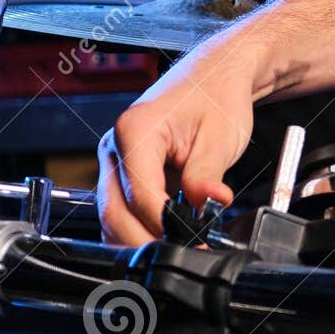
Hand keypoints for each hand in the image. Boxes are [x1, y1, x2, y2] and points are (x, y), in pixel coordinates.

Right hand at [96, 27, 269, 244]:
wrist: (215, 76)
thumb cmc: (216, 95)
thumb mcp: (221, 136)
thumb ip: (207, 175)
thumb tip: (207, 207)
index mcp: (135, 130)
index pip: (139, 195)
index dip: (164, 226)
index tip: (193, 243)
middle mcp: (116, 146)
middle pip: (115, 211)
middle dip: (146, 242)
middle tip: (186, 257)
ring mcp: (116, 160)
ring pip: (113, 215)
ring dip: (141, 239)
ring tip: (180, 251)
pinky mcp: (124, 172)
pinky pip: (123, 209)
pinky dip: (141, 229)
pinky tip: (168, 238)